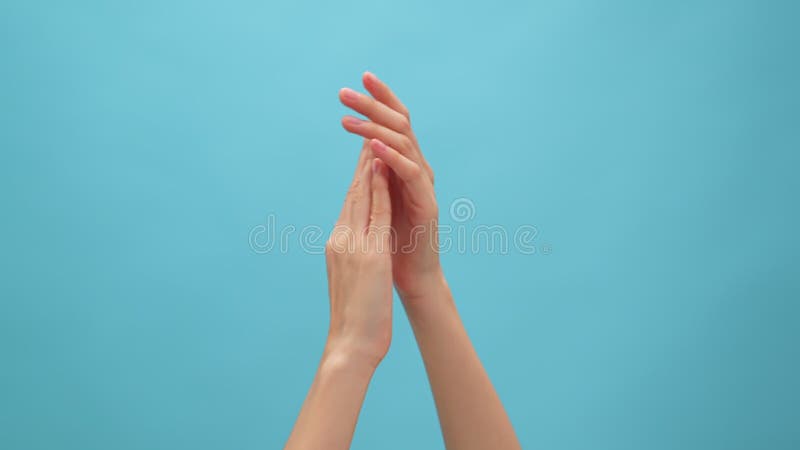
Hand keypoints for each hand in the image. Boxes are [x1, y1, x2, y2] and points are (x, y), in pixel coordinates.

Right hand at [324, 141, 393, 366]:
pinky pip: (373, 214)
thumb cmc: (356, 318)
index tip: (365, 153)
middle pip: (352, 193)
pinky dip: (377, 189)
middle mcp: (341, 240)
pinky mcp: (365, 254)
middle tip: (367, 132)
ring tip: (373, 137)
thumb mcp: (355, 278)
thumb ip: (355, 255)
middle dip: (361, 163)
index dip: (358, 177)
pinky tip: (382, 169)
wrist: (350, 344)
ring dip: (368, 166)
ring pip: (360, 197)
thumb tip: (362, 242)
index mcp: (340, 246)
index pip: (350, 205)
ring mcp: (351, 245)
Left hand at [339, 72, 441, 303]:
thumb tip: (366, 146)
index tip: (359, 80)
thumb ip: (377, 174)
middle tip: (346, 91)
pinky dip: (391, 158)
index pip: (394, 123)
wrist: (412, 277)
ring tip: (349, 118)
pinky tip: (373, 147)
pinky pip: (410, 174)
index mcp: (404, 166)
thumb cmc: (393, 241)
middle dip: (373, 105)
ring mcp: (424, 185)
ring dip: (375, 128)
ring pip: (403, 144)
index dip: (380, 100)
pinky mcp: (426, 204)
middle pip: (400, 124)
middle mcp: (418, 169)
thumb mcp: (380, 200)